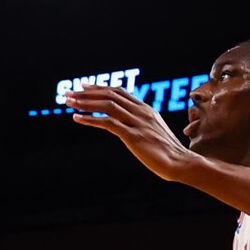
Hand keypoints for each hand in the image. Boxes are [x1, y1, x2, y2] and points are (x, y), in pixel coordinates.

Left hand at [66, 85, 196, 182]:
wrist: (181, 162)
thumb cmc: (166, 151)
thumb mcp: (153, 131)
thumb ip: (140, 123)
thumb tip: (126, 124)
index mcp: (145, 109)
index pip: (118, 92)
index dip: (99, 88)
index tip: (83, 86)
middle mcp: (141, 111)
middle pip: (109, 95)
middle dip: (86, 93)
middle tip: (68, 93)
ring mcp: (137, 122)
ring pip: (107, 105)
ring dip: (85, 103)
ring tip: (68, 103)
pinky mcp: (133, 135)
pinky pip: (108, 123)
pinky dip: (90, 119)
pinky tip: (77, 118)